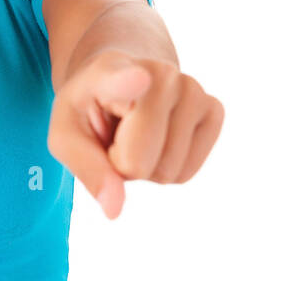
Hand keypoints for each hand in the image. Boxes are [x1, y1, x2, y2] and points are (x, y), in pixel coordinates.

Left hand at [47, 50, 224, 219]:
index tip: (139, 78)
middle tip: (115, 135)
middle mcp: (160, 74)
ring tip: (137, 133)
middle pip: (138, 164)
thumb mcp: (65, 135)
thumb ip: (85, 168)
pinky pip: (186, 173)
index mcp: (110, 71)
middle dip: (121, 165)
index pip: (125, 79)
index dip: (131, 82)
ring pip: (166, 173)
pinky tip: (159, 138)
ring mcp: (193, 89)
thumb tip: (115, 208)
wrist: (123, 76)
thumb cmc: (90, 108)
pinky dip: (168, 169)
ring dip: (146, 168)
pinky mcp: (214, 110)